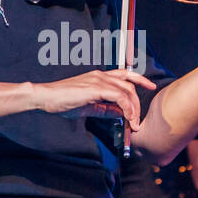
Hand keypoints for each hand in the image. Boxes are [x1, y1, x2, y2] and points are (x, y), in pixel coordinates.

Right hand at [31, 69, 157, 129]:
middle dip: (137, 102)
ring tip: (133, 123)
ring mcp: (99, 80)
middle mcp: (101, 75)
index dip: (140, 79)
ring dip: (133, 108)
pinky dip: (126, 108)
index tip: (149, 86)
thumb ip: (106, 109)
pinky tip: (127, 118)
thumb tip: (121, 114)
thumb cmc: (63, 101)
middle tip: (138, 119)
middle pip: (129, 84)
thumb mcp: (89, 107)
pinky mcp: (96, 88)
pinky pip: (119, 97)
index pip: (125, 74)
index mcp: (99, 77)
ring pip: (127, 90)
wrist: (47, 97)